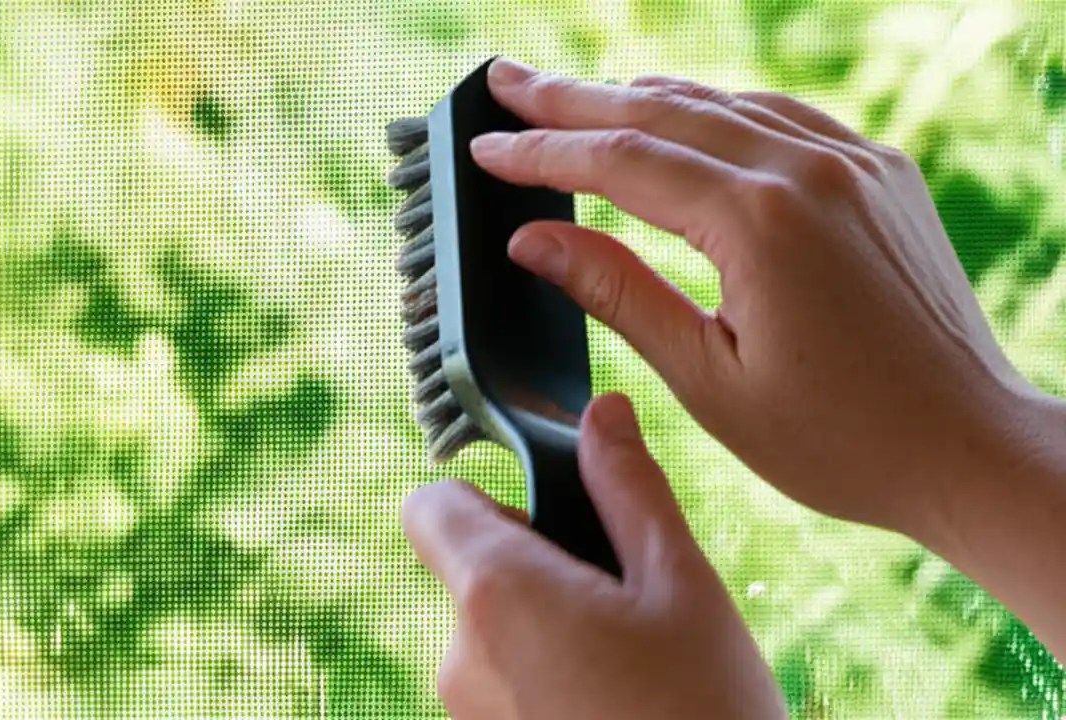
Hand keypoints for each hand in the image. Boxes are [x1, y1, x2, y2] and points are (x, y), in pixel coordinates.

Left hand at [401, 393, 785, 719]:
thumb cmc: (707, 710)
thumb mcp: (680, 583)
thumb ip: (628, 486)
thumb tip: (602, 410)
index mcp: (497, 594)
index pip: (430, 507)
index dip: (479, 490)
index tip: (548, 508)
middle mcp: (461, 657)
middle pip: (470, 569)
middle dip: (536, 560)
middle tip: (624, 592)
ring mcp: (469, 716)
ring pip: (493, 633)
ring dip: (548, 623)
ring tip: (633, 658)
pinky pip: (504, 689)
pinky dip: (546, 678)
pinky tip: (617, 701)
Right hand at [468, 57, 1035, 537]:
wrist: (970, 448)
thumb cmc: (840, 438)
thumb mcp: (708, 378)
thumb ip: (618, 292)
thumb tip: (534, 239)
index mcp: (760, 222)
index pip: (621, 162)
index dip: (542, 151)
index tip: (482, 147)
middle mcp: (809, 170)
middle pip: (663, 112)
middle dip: (573, 97)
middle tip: (505, 81)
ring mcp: (853, 162)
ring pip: (720, 105)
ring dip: (639, 97)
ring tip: (573, 96)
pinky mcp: (880, 172)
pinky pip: (779, 117)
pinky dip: (714, 111)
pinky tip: (679, 116)